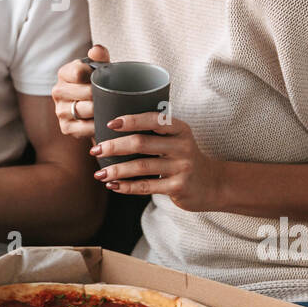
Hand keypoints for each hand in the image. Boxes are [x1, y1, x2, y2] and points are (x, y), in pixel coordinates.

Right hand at [51, 43, 109, 138]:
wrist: (96, 107)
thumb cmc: (99, 84)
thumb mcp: (100, 68)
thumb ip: (100, 56)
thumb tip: (96, 50)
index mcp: (64, 73)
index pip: (78, 73)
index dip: (94, 76)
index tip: (105, 79)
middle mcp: (58, 91)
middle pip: (84, 93)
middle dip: (101, 95)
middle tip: (114, 96)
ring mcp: (60, 111)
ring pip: (84, 110)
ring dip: (100, 110)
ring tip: (112, 108)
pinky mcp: (66, 128)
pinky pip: (84, 128)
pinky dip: (96, 126)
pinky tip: (104, 122)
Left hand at [89, 112, 222, 211]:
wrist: (212, 184)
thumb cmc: (183, 157)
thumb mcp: (177, 139)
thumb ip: (155, 132)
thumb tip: (112, 129)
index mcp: (180, 129)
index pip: (154, 120)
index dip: (131, 120)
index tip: (110, 124)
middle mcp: (182, 146)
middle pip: (142, 143)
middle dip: (114, 146)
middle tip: (95, 150)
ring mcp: (182, 167)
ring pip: (141, 167)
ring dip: (116, 170)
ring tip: (99, 174)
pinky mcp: (178, 187)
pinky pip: (146, 187)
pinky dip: (126, 187)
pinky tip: (112, 185)